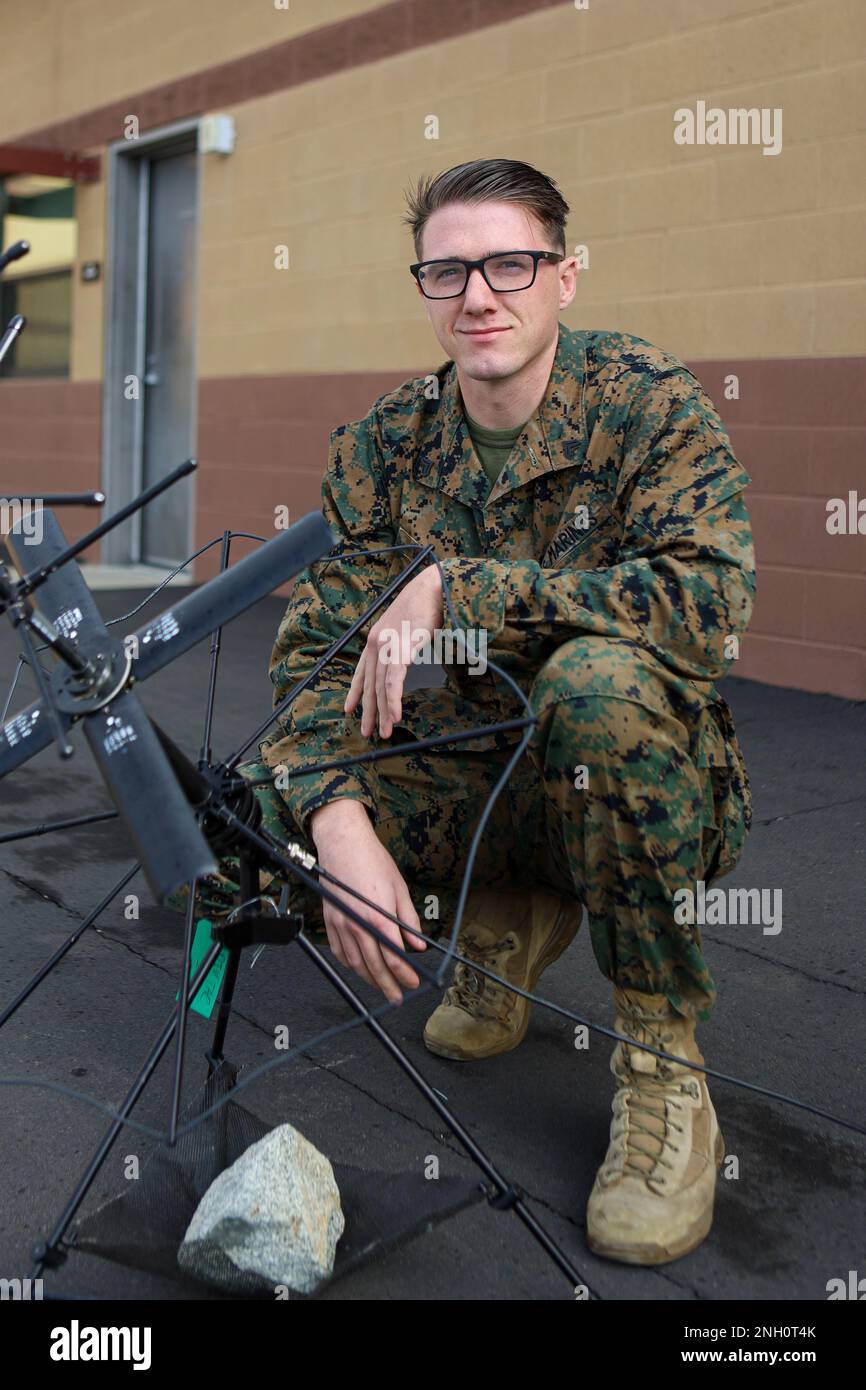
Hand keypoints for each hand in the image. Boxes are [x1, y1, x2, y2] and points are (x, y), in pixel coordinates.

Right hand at [312, 807, 426, 1002]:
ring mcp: (341, 924)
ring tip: (380, 987)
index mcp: (379, 917)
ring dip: (368, 979)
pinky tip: (359, 969)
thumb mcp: (399, 888)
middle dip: (388, 985)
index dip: (404, 974)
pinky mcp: (330, 921)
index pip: (394, 956)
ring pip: (355, 962)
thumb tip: (418, 945)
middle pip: (374, 965)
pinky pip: (339, 951)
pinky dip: (350, 964)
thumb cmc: (373, 861)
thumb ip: (408, 920)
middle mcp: (358, 925)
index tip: (413, 983)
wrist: (343, 843)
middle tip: (397, 997)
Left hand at [344, 566, 441, 738]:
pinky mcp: (402, 648)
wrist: (434, 586)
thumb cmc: (424, 605)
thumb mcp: (405, 627)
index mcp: (376, 638)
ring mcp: (388, 645)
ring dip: (383, 712)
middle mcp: (376, 643)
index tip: (349, 709)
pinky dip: (394, 700)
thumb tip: (403, 660)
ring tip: (384, 732)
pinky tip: (395, 715)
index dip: (355, 692)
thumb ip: (399, 645)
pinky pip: (395, 680)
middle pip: (370, 685)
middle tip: (367, 733)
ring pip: (381, 687)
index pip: (361, 671)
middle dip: (368, 711)